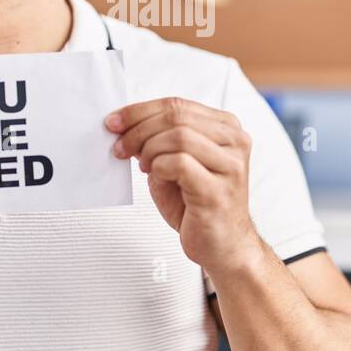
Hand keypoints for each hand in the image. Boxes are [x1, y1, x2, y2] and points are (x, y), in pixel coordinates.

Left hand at [105, 97, 259, 274]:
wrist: (223, 245)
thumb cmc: (199, 206)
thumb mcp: (176, 164)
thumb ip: (159, 142)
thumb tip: (125, 126)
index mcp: (226, 128)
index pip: (178, 105)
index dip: (140, 111)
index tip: (115, 122)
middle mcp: (235, 141)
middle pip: (177, 117)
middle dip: (139, 129)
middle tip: (120, 146)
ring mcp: (230, 165)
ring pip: (178, 136)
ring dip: (149, 150)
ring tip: (144, 167)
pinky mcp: (218, 189)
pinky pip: (179, 163)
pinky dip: (159, 167)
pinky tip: (157, 177)